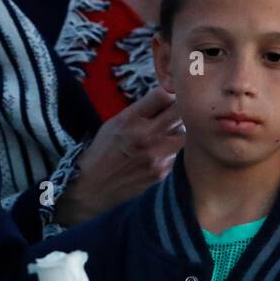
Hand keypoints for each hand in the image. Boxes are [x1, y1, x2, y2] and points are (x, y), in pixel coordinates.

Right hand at [55, 86, 183, 226]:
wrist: (94, 187)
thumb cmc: (105, 150)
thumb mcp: (117, 121)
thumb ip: (144, 107)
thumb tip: (171, 93)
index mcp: (131, 120)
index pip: (165, 95)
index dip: (170, 94)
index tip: (170, 98)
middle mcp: (146, 136)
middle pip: (180, 112)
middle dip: (180, 110)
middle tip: (174, 114)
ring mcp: (158, 157)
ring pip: (185, 134)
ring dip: (180, 132)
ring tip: (165, 137)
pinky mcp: (164, 173)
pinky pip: (181, 154)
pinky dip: (176, 151)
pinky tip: (162, 154)